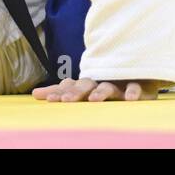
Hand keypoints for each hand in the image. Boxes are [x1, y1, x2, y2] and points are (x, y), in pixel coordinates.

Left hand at [31, 77, 167, 102]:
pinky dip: (134, 91)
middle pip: (86, 85)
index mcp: (88, 83)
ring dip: (102, 92)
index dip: (59, 92)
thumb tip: (34, 93)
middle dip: (76, 93)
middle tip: (65, 101)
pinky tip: (130, 98)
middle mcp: (102, 82)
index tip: (46, 99)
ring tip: (94, 99)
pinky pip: (137, 87)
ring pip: (109, 86)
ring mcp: (120, 83)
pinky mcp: (140, 86)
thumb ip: (62, 92)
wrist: (141, 73)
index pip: (70, 87)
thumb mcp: (86, 90)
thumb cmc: (109, 83)